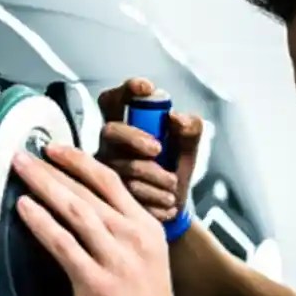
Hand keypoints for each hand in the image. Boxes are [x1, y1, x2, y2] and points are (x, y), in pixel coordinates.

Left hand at [10, 143, 191, 295]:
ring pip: (73, 209)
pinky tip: (24, 209)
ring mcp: (116, 260)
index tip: (55, 149)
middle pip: (87, 189)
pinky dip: (40, 222)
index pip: (110, 181)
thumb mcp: (147, 265)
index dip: (79, 161)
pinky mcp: (97, 284)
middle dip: (51, 167)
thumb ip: (122, 239)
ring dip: (42, 184)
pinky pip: (62, 244)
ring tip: (19, 170)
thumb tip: (86, 219)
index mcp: (147, 229)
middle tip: (25, 153)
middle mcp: (133, 239)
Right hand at [96, 78, 203, 221]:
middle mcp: (110, 144)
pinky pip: (127, 194)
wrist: (172, 207)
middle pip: (110, 130)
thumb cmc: (173, 169)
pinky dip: (153, 198)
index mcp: (126, 124)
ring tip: (172, 186)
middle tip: (158, 149)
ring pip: (122, 167)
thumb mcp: (187, 148)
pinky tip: (165, 203)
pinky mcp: (107, 195)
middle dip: (135, 138)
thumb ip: (190, 128)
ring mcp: (105, 169)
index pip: (114, 99)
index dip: (126, 89)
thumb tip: (177, 118)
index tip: (148, 87)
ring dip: (154, 176)